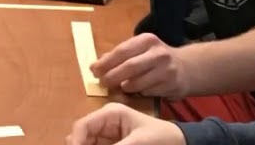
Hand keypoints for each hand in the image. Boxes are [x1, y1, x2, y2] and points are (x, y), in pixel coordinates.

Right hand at [66, 103, 183, 144]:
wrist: (178, 143)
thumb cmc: (161, 137)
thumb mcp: (138, 143)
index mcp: (110, 113)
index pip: (82, 126)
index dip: (75, 142)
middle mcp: (104, 122)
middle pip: (81, 138)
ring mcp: (106, 135)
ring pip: (87, 144)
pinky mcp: (111, 144)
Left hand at [90, 33, 190, 97]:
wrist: (188, 67)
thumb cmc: (156, 58)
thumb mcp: (140, 50)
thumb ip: (120, 55)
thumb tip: (96, 64)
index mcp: (147, 40)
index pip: (122, 51)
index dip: (105, 62)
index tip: (93, 70)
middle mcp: (158, 53)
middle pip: (129, 67)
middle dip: (112, 76)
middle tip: (102, 82)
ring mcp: (166, 70)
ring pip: (138, 82)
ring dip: (125, 87)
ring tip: (119, 87)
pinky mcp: (172, 85)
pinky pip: (148, 92)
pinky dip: (139, 94)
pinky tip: (137, 92)